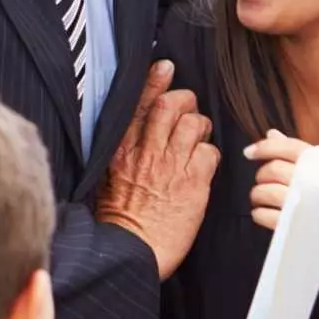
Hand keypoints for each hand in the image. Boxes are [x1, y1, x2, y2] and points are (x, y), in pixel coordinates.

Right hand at [96, 61, 218, 279]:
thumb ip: (122, 151)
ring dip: (201, 127)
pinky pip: (210, 152)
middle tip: (187, 111)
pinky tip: (203, 166)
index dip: (154, 80)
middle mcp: (146, 152)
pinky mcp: (193, 183)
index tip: (165, 66)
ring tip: (197, 140)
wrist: (131, 251)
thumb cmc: (120, 219)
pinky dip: (210, 154)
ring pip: (195, 123)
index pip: (139, 103)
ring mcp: (171, 166)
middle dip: (184, 100)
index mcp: (121, 149)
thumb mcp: (107, 178)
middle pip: (171, 105)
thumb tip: (135, 131)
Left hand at [245, 130, 318, 290]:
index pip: (293, 147)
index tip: (249, 152)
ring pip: (269, 192)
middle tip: (262, 183)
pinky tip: (261, 215)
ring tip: (260, 200)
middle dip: (262, 175)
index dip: (267, 147)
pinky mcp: (301, 228)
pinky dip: (259, 214)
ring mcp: (310, 207)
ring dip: (257, 195)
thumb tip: (272, 134)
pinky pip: (268, 216)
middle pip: (276, 170)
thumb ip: (296, 156)